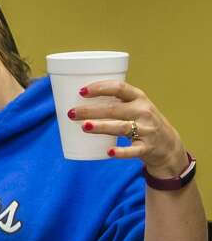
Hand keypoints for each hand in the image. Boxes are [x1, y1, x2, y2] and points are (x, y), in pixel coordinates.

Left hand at [71, 80, 188, 174]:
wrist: (168, 143)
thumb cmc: (141, 121)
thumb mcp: (134, 107)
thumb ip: (113, 102)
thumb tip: (76, 101)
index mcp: (139, 98)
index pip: (119, 88)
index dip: (100, 88)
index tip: (81, 91)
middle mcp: (144, 111)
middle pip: (115, 109)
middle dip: (92, 110)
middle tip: (72, 113)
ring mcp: (147, 129)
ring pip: (122, 127)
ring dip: (102, 126)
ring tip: (84, 126)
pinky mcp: (147, 147)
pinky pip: (133, 150)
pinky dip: (121, 152)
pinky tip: (109, 152)